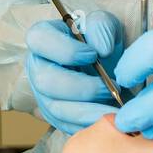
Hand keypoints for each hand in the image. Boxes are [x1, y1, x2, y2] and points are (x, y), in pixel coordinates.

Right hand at [25, 10, 124, 133]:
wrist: (109, 69)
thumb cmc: (101, 43)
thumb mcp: (105, 26)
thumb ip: (102, 28)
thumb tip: (102, 49)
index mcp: (44, 38)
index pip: (40, 40)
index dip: (65, 50)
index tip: (93, 55)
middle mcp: (38, 67)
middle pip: (46, 81)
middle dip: (82, 87)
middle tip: (110, 87)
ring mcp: (44, 95)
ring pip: (57, 108)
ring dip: (88, 111)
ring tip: (114, 109)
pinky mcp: (56, 116)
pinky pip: (67, 127)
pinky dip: (89, 125)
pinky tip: (109, 121)